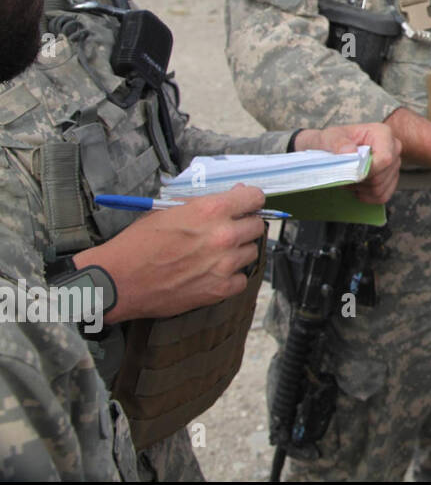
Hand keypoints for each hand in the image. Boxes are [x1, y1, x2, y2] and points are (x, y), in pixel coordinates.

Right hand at [75, 185, 268, 321]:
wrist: (118, 280)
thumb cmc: (138, 244)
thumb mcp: (169, 210)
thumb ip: (205, 203)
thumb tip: (234, 195)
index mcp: (211, 211)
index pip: (255, 197)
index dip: (251, 200)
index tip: (246, 205)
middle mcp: (223, 236)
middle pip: (257, 225)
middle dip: (245, 225)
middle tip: (228, 229)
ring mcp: (224, 264)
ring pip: (252, 252)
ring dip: (238, 251)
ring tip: (215, 253)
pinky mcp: (220, 289)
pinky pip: (242, 279)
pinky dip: (232, 276)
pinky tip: (213, 272)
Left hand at [295, 123, 401, 204]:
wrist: (333, 148)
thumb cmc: (333, 141)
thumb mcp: (329, 137)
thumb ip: (338, 142)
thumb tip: (350, 152)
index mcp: (382, 133)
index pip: (385, 158)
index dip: (368, 170)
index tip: (350, 173)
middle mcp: (393, 148)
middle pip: (380, 176)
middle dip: (359, 180)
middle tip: (343, 174)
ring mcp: (395, 165)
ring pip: (379, 189)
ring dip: (359, 188)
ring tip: (349, 177)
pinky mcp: (391, 180)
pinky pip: (381, 196)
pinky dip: (365, 195)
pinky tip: (356, 185)